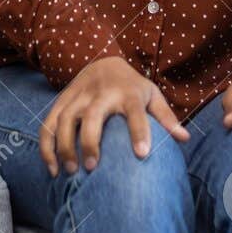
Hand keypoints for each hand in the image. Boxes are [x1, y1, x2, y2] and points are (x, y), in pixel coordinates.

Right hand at [39, 56, 188, 175]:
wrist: (102, 60)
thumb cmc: (131, 85)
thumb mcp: (152, 94)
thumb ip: (166, 117)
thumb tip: (185, 139)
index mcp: (128, 92)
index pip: (135, 111)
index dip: (139, 131)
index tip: (142, 155)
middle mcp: (101, 93)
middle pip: (92, 115)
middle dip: (90, 141)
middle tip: (92, 168)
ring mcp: (78, 96)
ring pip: (65, 120)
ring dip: (64, 146)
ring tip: (70, 172)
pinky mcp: (61, 102)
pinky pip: (48, 124)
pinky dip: (47, 146)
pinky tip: (52, 168)